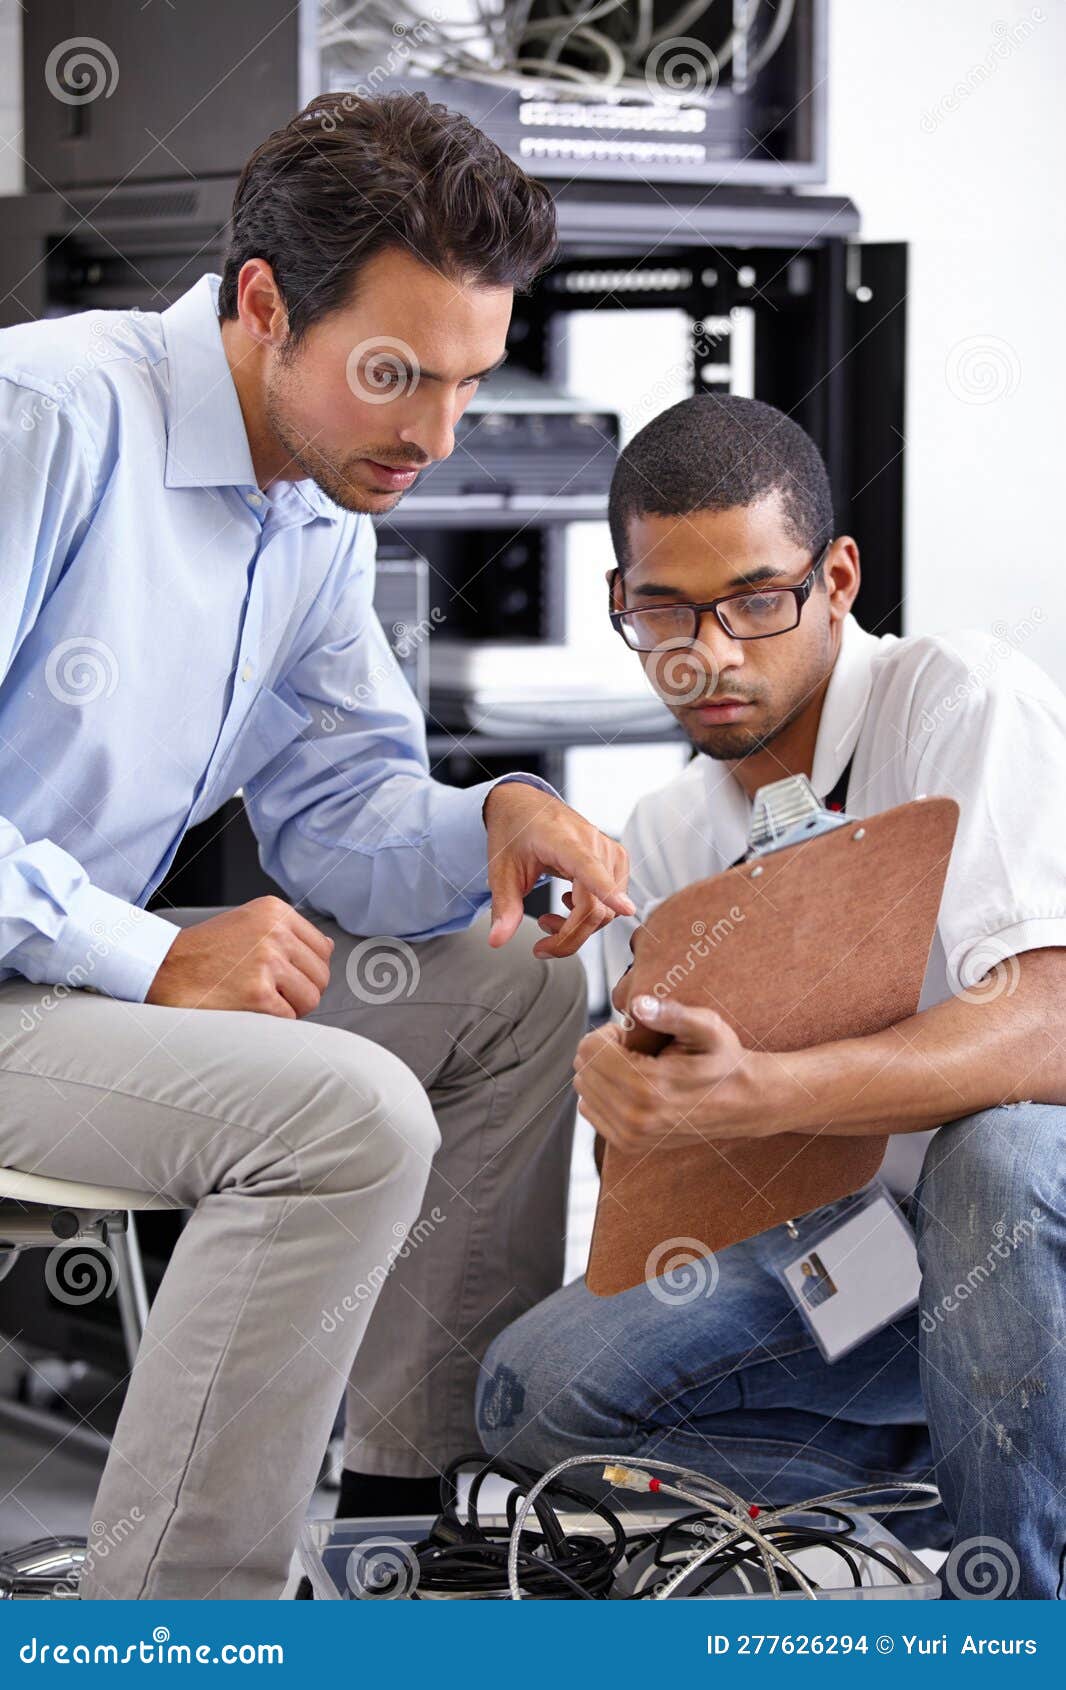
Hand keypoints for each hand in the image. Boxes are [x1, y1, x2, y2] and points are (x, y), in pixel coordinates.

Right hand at [146, 896, 333, 1017]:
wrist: (163, 969)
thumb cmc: (205, 951)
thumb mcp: (248, 922)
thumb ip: (288, 933)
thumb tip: (328, 948)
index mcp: (275, 911)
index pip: (322, 948)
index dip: (307, 969)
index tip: (286, 976)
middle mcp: (275, 933)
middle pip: (321, 975)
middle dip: (301, 990)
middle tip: (273, 993)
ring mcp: (268, 963)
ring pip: (310, 998)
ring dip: (290, 1007)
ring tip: (261, 1000)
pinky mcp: (259, 995)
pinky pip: (290, 1018)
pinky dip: (273, 1021)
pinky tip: (249, 1010)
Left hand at [482, 782, 633, 957]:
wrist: (524, 805)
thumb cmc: (514, 833)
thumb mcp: (500, 870)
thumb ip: (503, 907)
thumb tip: (497, 941)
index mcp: (561, 839)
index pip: (588, 867)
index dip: (607, 890)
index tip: (626, 909)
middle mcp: (592, 842)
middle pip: (596, 906)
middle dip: (569, 937)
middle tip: (541, 946)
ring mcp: (608, 850)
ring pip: (607, 909)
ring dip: (579, 928)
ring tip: (547, 921)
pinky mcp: (616, 858)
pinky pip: (612, 900)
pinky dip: (592, 914)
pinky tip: (569, 903)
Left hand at [573, 993, 772, 1152]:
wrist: (743, 1104)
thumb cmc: (723, 1060)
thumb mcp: (707, 1028)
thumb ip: (671, 1014)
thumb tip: (637, 1004)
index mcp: (648, 1086)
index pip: (590, 1049)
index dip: (609, 1033)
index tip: (632, 1034)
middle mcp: (635, 1116)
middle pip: (584, 1069)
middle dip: (603, 1052)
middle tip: (635, 1050)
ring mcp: (631, 1135)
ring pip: (583, 1091)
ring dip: (602, 1073)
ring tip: (635, 1068)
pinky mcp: (629, 1144)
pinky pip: (590, 1111)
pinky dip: (602, 1094)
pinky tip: (631, 1087)